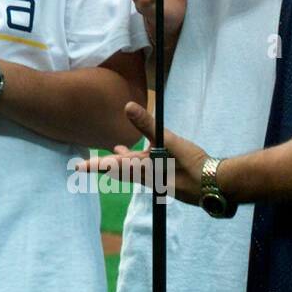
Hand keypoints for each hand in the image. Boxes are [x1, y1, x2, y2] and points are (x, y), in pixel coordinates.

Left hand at [74, 101, 208, 203]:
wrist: (215, 185)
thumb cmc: (192, 164)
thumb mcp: (169, 140)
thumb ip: (147, 124)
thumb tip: (127, 105)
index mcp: (141, 169)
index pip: (110, 166)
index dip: (93, 165)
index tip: (76, 168)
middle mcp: (145, 176)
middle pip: (119, 169)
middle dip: (104, 164)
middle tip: (87, 164)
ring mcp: (157, 178)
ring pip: (133, 169)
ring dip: (122, 161)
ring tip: (115, 149)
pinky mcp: (167, 178)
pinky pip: (146, 169)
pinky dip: (139, 160)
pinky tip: (146, 153)